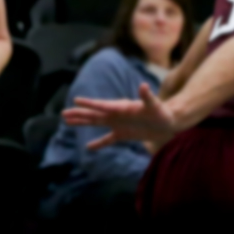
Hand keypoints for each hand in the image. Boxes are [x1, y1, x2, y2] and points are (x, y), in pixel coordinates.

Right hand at [63, 83, 180, 149]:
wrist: (169, 123)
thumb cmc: (162, 112)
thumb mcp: (155, 105)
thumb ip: (148, 96)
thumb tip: (143, 86)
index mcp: (121, 107)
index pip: (102, 105)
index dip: (89, 103)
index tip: (76, 100)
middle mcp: (117, 114)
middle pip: (94, 114)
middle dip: (79, 113)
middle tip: (63, 113)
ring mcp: (118, 124)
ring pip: (96, 123)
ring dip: (82, 123)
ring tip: (67, 122)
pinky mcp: (123, 134)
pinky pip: (107, 140)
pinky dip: (98, 143)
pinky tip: (88, 147)